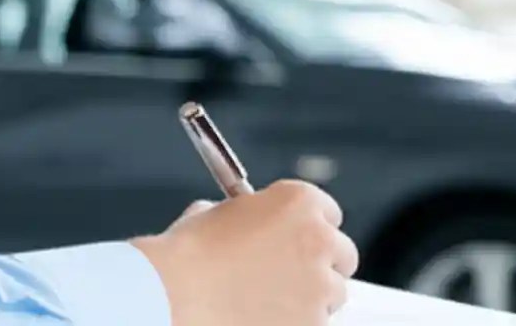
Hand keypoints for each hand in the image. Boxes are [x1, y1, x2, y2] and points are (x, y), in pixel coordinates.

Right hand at [131, 180, 359, 325]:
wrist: (173, 294)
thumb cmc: (186, 255)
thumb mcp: (214, 214)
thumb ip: (245, 217)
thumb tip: (248, 229)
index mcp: (297, 202)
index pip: (328, 212)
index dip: (308, 227)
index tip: (296, 239)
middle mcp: (317, 239)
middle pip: (342, 255)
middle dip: (319, 264)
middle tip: (288, 275)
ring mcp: (319, 286)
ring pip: (332, 295)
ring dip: (309, 298)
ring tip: (265, 301)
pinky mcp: (314, 324)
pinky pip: (314, 323)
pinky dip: (295, 322)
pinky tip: (259, 316)